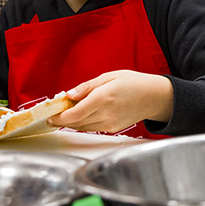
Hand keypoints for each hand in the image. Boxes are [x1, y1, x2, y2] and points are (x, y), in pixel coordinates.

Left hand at [50, 70, 173, 133]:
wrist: (154, 97)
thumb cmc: (134, 83)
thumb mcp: (109, 77)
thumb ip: (87, 87)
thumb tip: (69, 94)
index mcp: (103, 98)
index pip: (74, 114)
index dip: (59, 117)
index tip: (50, 116)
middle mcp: (106, 113)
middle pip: (76, 123)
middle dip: (62, 120)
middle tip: (54, 115)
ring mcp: (110, 123)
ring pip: (83, 128)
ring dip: (72, 122)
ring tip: (67, 114)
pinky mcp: (113, 129)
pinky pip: (93, 128)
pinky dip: (84, 123)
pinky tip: (83, 115)